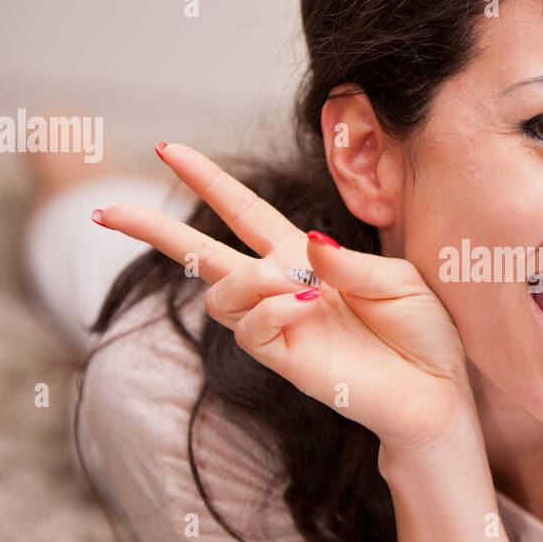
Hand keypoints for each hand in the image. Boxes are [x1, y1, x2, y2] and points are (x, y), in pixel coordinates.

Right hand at [94, 143, 475, 454]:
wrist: (437, 393)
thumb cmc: (423, 332)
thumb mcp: (398, 281)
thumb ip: (348, 262)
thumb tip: (303, 245)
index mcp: (306, 259)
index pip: (244, 213)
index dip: (208, 180)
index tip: (168, 148)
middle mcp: (283, 288)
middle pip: (202, 255)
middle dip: (154, 230)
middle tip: (105, 209)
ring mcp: (280, 327)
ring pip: (221, 296)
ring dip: (248, 278)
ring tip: (294, 283)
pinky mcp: (287, 363)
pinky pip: (251, 331)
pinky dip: (270, 309)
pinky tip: (303, 304)